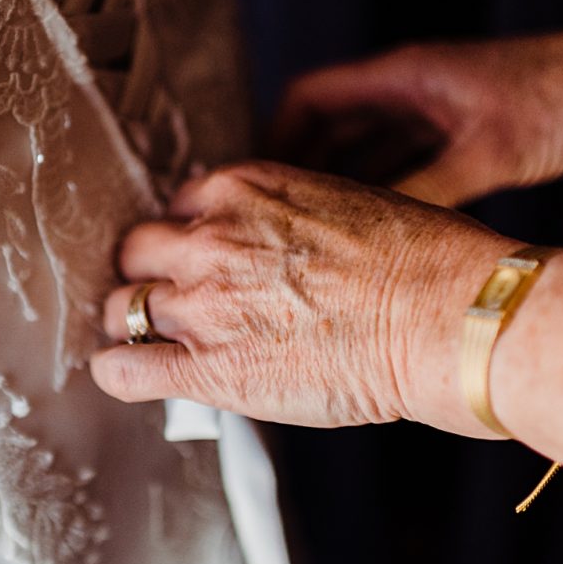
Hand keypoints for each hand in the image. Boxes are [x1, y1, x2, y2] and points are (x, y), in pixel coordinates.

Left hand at [90, 161, 516, 433]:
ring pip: (121, 306)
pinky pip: (124, 369)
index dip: (186, 237)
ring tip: (148, 340)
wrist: (445, 315)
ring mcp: (203, 304)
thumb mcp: (342, 202)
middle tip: (167, 298)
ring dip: (131, 322)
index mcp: (243, 189)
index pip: (179, 207)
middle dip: (147, 274)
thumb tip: (273, 245)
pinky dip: (117, 372)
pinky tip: (126, 374)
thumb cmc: (421, 261)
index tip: (198, 260)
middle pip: (137, 250)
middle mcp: (210, 239)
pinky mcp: (208, 369)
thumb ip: (287, 219)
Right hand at [272, 30, 562, 206]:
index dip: (274, 135)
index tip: (254, 179)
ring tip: (314, 232)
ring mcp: (437, 109)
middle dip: (298, 168)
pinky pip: (404, 161)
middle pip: (330, 126)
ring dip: (340, 183)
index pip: (310, 97)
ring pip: (367, 148)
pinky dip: (383, 190)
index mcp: (404, 76)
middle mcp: (412, 88)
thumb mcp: (490, 153)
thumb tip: (369, 238)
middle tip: (274, 217)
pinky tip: (376, 229)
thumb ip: (427, 191)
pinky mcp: (465, 131)